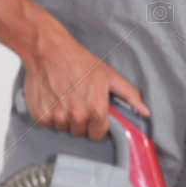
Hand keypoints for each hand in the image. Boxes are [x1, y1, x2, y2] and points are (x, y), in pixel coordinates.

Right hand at [19, 19, 147, 139]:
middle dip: (81, 121)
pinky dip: (50, 115)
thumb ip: (130, 95)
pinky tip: (54, 99)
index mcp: (96, 110)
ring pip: (64, 129)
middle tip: (78, 102)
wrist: (50, 52)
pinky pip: (48, 124)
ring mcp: (57, 117)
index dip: (97, 125)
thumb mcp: (110, 76)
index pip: (98, 135)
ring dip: (65, 118)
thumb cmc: (80, 62)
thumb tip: (145, 112)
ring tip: (66, 99)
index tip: (93, 114)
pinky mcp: (40, 115)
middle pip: (80, 133)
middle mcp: (76, 116)